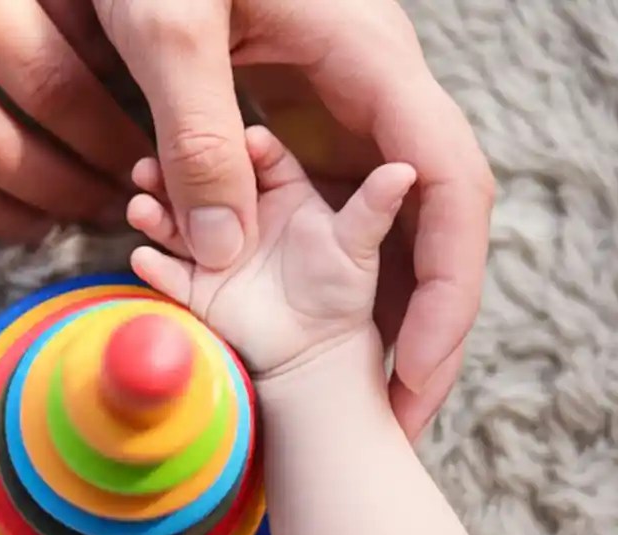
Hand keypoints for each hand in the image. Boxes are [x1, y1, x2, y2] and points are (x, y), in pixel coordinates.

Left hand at [94, 0, 495, 438]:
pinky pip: (333, 202)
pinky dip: (333, 266)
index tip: (420, 376)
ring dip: (383, 305)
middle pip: (432, 218)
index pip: (449, 188)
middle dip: (422, 321)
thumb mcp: (168, 29)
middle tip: (400, 414)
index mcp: (372, 63)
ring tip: (366, 392)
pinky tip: (308, 322)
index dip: (447, 292)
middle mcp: (373, 87)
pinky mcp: (302, 112)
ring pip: (386, 217)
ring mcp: (342, 101)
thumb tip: (228, 250)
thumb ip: (196, 134)